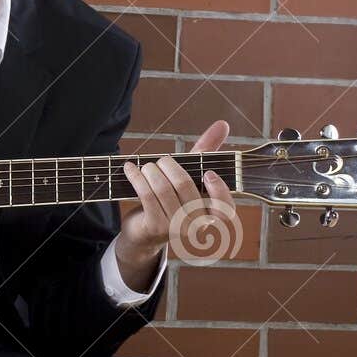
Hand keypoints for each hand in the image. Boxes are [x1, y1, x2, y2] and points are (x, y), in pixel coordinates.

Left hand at [116, 119, 232, 268]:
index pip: (226, 208)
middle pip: (184, 185)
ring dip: (150, 170)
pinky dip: (136, 177)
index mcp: (211, 214)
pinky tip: (130, 168)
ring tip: (146, 166)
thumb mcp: (190, 177)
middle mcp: (197, 224)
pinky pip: (146, 195)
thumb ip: (207, 152)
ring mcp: (175, 228)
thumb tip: (222, 124)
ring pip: (163, 188)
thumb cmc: (172, 200)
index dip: (218, 189)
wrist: (144, 232)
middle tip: (161, 161)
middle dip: (169, 165)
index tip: (207, 173)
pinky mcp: (155, 227)